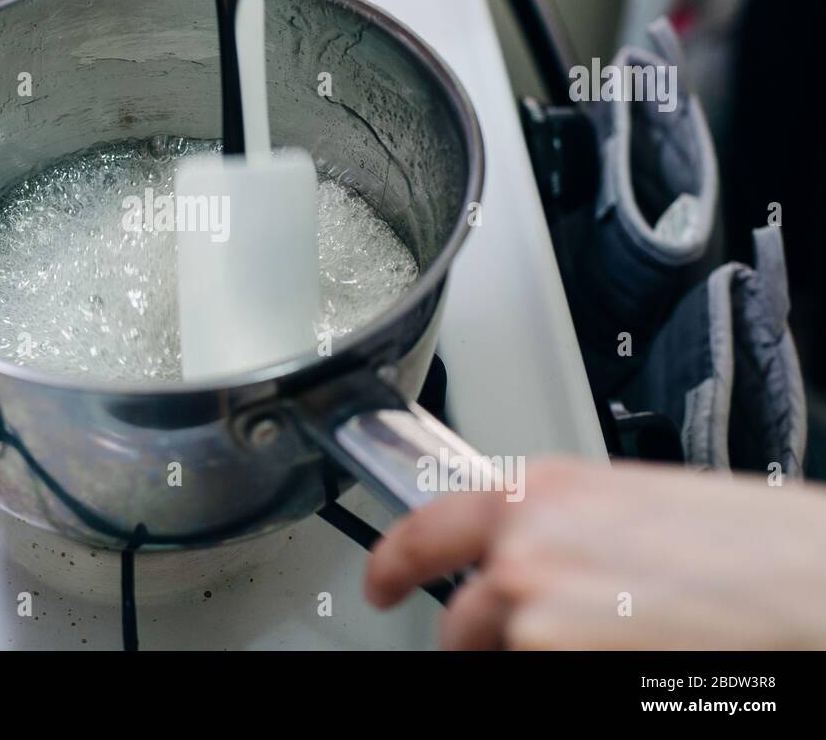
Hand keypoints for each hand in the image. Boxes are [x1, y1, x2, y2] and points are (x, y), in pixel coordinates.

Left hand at [365, 458, 825, 648]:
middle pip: (463, 612)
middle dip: (483, 638)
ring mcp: (532, 609)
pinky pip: (529, 673)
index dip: (392, 562)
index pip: (430, 526)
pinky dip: (567, 671)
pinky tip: (627, 658)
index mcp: (544, 491)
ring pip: (497, 651)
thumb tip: (536, 556)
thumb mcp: (636, 507)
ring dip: (530, 657)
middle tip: (531, 645)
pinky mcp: (550, 658)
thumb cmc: (750, 547)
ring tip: (610, 644)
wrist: (812, 584)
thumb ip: (565, 526)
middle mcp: (524, 543)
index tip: (380, 584)